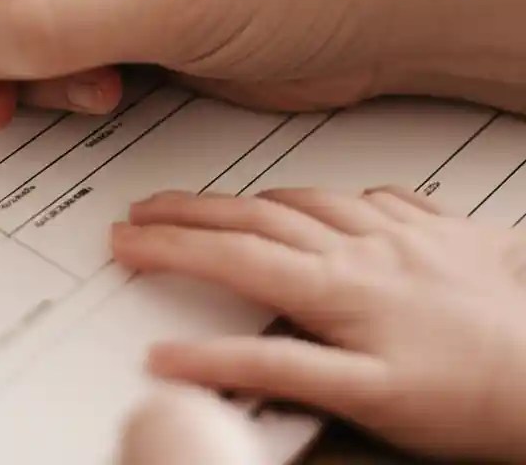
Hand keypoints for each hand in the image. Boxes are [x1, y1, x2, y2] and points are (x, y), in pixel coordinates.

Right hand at [110, 185, 525, 460]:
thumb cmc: (471, 399)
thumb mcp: (357, 398)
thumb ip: (264, 370)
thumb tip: (183, 359)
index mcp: (336, 287)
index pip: (228, 257)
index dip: (167, 247)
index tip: (124, 241)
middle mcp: (367, 249)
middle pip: (256, 217)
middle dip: (190, 211)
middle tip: (146, 210)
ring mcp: (409, 235)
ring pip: (313, 199)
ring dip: (254, 199)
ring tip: (223, 204)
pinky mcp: (451, 234)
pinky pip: (382, 197)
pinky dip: (341, 196)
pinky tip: (340, 202)